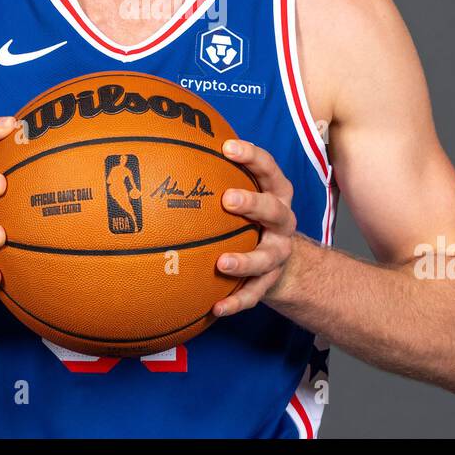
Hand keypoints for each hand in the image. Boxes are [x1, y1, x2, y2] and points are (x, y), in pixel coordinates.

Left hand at [213, 137, 297, 316]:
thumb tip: (171, 146)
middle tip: (227, 199)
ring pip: (267, 258)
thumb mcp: (244, 189)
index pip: (268, 168)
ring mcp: (278, 253)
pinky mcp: (270, 281)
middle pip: (274, 210)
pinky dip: (236, 301)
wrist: (277, 257)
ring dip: (245, 261)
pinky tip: (216, 308)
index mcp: (276, 193)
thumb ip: (219, 172)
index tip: (227, 147)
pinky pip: (254, 294)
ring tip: (222, 263)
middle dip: (253, 203)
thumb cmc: (249, 215)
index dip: (251, 156)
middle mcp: (282, 222)